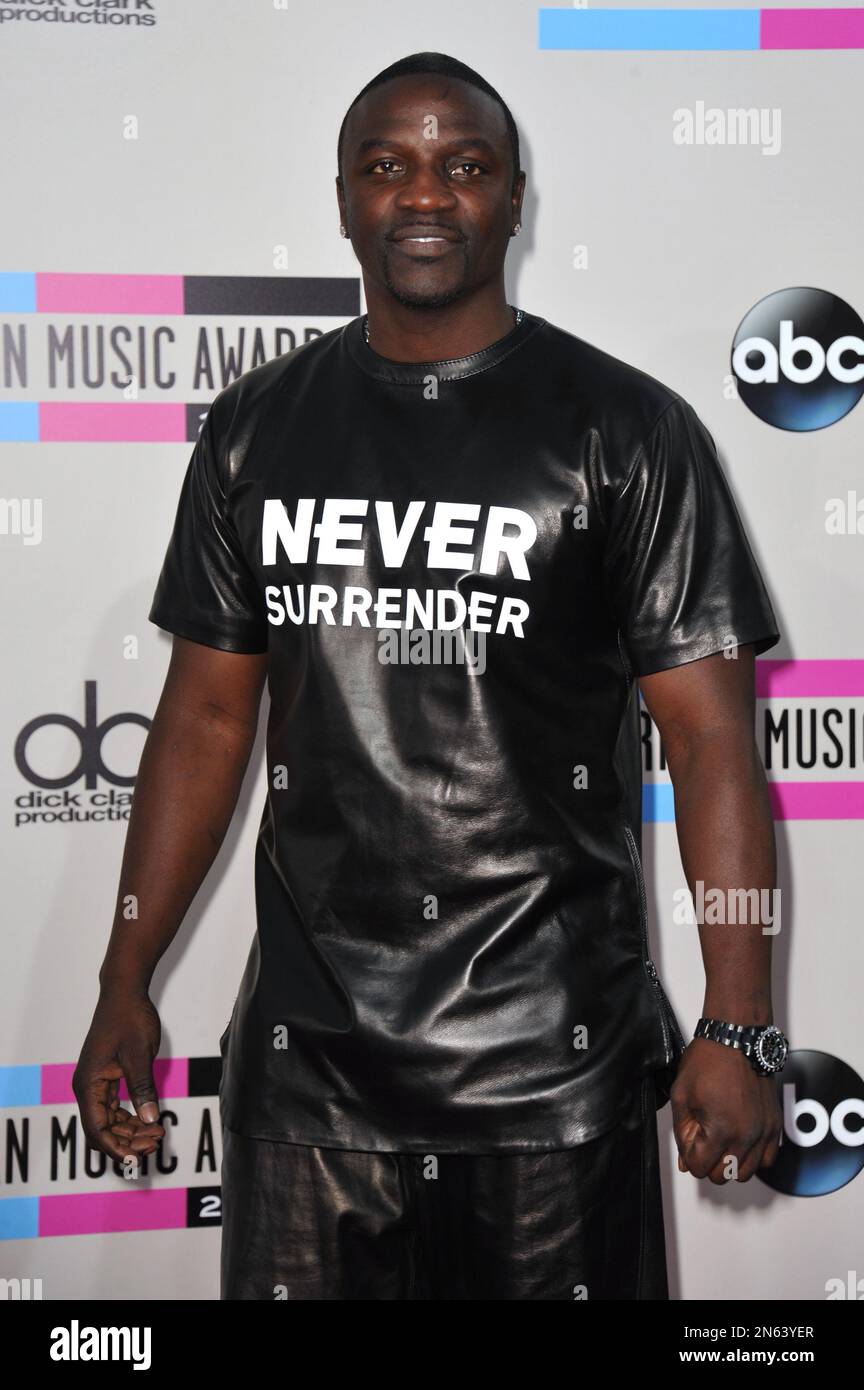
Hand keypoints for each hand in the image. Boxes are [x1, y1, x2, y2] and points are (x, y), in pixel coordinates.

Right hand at [73, 986, 165, 1162]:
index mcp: (89, 1084)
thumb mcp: (139, 1055)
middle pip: (102, 1130)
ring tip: (158, 1133)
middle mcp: (87, 1087)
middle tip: (157, 1141)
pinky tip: (151, 1120)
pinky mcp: (106, 1078)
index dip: (117, 1147)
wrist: (124, 992)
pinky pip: (115, 1108)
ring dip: (131, 1131)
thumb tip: (150, 1119)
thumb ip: (143, 1088)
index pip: (97, 1129)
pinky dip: (131, 1117)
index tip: (138, 1157)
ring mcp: (96, 1083)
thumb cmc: (129, 1018)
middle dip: (128, 1141)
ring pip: (109, 1121)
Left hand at [670, 1037, 782, 1182]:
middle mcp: (747, 1136)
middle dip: (708, 1163)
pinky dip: (752, 1156)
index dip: (689, 1156)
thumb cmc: (708, 1060)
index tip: (690, 1136)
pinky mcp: (774, 1125)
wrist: (737, 1038)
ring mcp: (764, 1132)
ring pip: (746, 1173)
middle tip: (703, 1138)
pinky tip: (739, 1139)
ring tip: (721, 1140)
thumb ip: (682, 1131)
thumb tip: (686, 1160)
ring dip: (730, 1163)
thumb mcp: (682, 1095)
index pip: (700, 1168)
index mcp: (721, 1130)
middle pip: (723, 1176)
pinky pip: (767, 1159)